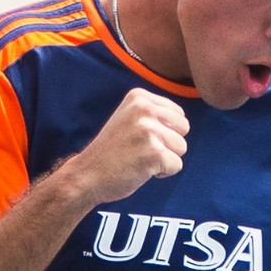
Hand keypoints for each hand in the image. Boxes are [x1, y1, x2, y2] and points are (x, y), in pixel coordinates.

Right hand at [60, 88, 188, 204]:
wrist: (87, 174)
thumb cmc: (111, 151)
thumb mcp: (129, 118)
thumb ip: (153, 113)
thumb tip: (183, 119)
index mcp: (139, 97)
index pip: (178, 114)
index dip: (164, 131)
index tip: (139, 138)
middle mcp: (145, 109)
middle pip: (183, 129)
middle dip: (169, 144)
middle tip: (141, 150)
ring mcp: (149, 130)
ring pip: (181, 147)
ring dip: (165, 159)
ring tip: (140, 159)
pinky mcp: (154, 153)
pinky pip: (176, 165)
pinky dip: (162, 173)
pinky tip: (141, 170)